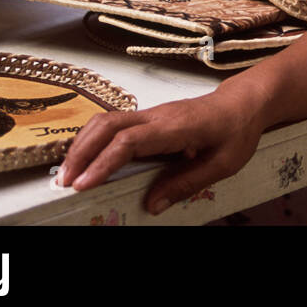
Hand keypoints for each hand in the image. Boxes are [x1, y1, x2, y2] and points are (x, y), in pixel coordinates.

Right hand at [56, 89, 262, 214]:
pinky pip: (113, 124)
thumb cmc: (237, 130)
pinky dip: (93, 140)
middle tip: (63, 183)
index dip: (103, 162)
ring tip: (68, 174)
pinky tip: (85, 159)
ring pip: (106, 120)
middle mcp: (157, 116)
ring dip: (82, 145)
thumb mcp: (223, 164)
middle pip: (107, 125)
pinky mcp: (148, 118)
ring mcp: (151, 113)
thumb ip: (186, 183)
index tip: (83, 184)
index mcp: (176, 127)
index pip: (130, 140)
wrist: (244, 102)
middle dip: (81, 152)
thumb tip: (151, 205)